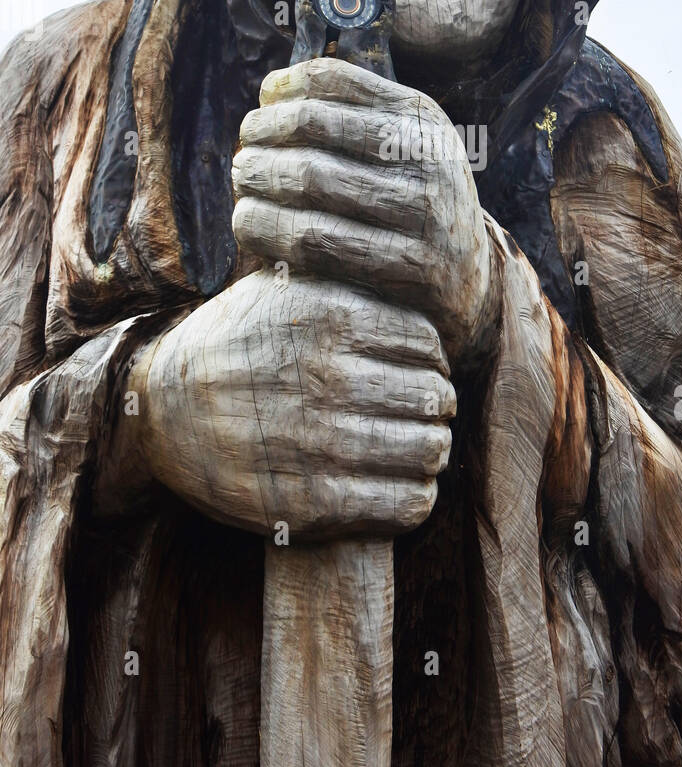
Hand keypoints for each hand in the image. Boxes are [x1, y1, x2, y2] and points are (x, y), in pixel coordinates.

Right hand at [124, 270, 454, 540]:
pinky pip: (406, 503)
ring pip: (427, 450)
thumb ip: (344, 275)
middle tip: (425, 413)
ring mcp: (320, 443)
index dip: (431, 362)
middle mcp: (326, 377)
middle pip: (432, 398)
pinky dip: (418, 497)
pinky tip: (406, 486)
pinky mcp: (313, 504)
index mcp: (327, 319)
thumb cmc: (237, 343)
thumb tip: (413, 262)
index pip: (427, 345)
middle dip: (435, 407)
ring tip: (417, 448)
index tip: (418, 372)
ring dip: (431, 452)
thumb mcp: (283, 286)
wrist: (161, 412)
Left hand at [231, 58, 500, 366]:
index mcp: (421, 117)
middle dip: (262, 136)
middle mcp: (429, 157)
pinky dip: (266, 227)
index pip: (331, 81)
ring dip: (257, 178)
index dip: (282, 94)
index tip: (259, 115)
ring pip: (309, 180)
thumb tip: (272, 87)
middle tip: (243, 156)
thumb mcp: (399, 147)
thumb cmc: (408, 204)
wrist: (468, 282)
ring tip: (243, 184)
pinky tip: (248, 224)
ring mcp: (425, 213)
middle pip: (312, 127)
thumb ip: (345, 115)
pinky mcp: (409, 267)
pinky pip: (314, 240)